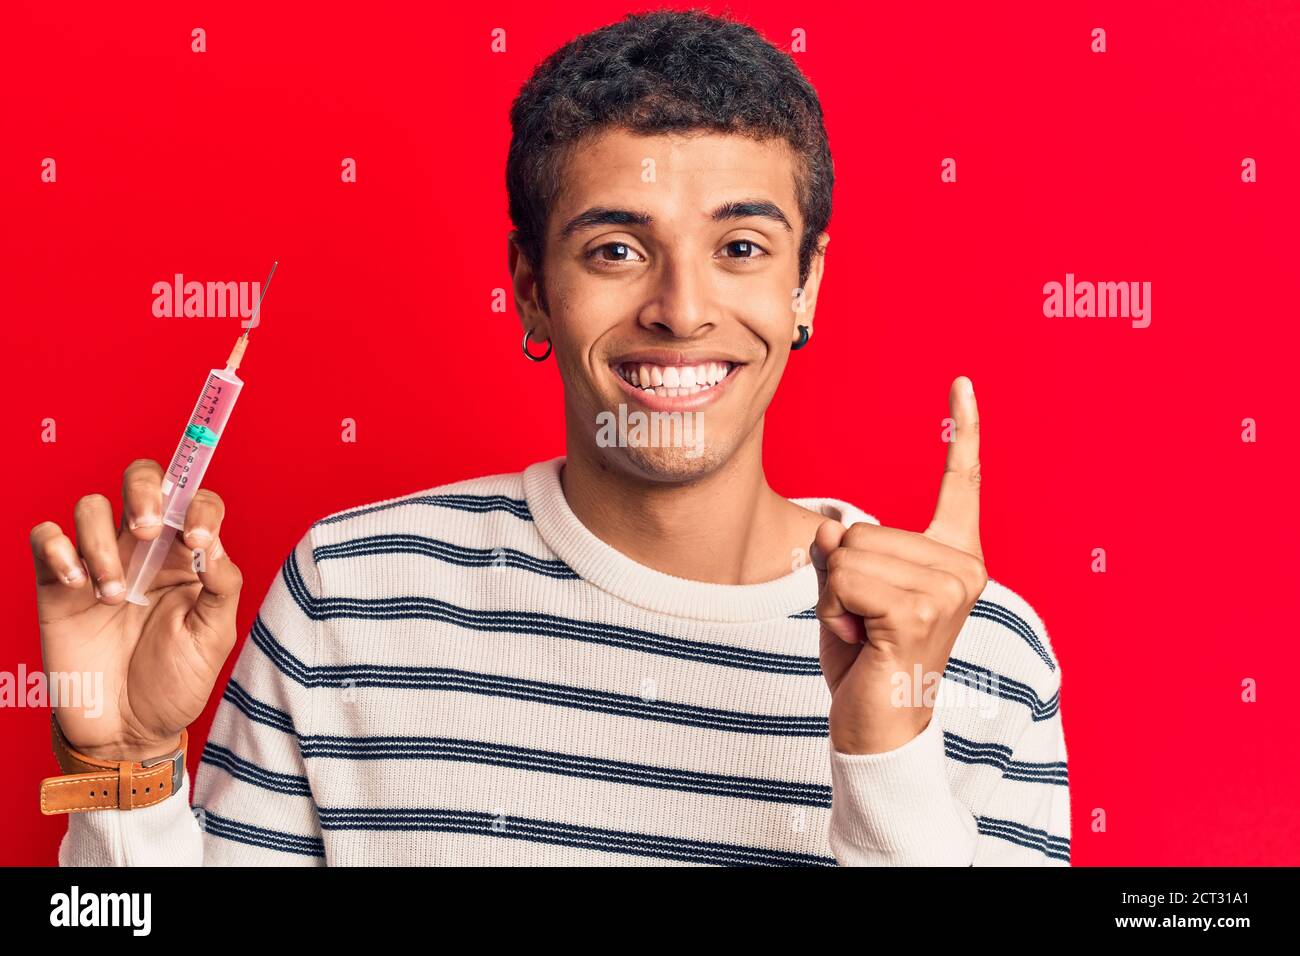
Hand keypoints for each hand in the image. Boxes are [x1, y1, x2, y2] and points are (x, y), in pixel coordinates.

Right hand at [30, 459, 242, 762]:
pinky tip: (76, 584)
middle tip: (148, 530)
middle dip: (144, 489)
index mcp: (189, 557)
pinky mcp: (58, 585)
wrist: (127, 731)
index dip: (199, 505)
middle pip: (141, 481)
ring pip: (92, 507)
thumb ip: (222, 587)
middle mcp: (146, 550)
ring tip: (115, 595)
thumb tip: (213, 544)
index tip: (197, 539)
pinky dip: (57, 548)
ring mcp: (100, 563)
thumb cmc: (175, 682)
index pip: (195, 502)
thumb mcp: (213, 638)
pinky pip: (46, 538)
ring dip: (102, 541)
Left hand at [813, 376, 986, 753]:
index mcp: (954, 558)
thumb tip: (831, 526)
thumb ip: (840, 551)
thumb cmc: (865, 658)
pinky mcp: (920, 609)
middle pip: (861, 529)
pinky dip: (833, 610)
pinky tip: (861, 642)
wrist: (878, 728)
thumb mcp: (846, 592)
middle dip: (840, 578)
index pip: (961, 483)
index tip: (962, 383)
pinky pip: (843, 578)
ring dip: (834, 597)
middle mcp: (962, 568)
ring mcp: (947, 588)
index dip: (962, 431)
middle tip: (864, 623)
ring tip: (862, 633)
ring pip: (847, 553)